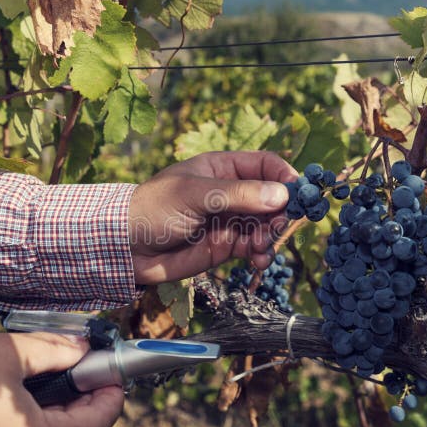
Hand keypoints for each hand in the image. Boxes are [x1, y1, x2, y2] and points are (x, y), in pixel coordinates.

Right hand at [0, 332, 123, 426]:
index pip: (98, 422)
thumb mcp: (6, 355)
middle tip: (83, 370)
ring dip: (58, 417)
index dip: (110, 391)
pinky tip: (21, 401)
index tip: (110, 369)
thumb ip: (53, 351)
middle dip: (85, 403)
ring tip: (52, 380)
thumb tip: (81, 350)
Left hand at [129, 151, 296, 283]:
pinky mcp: (226, 246)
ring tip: (261, 247)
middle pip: (272, 197)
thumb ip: (238, 195)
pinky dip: (262, 254)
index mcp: (222, 168)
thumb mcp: (195, 195)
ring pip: (267, 225)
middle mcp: (230, 193)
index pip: (265, 165)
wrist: (127, 248)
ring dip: (272, 236)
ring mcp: (229, 220)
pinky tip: (258, 260)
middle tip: (280, 227)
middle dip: (282, 212)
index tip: (299, 194)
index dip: (285, 177)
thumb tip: (282, 195)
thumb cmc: (154, 209)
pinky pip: (254, 248)